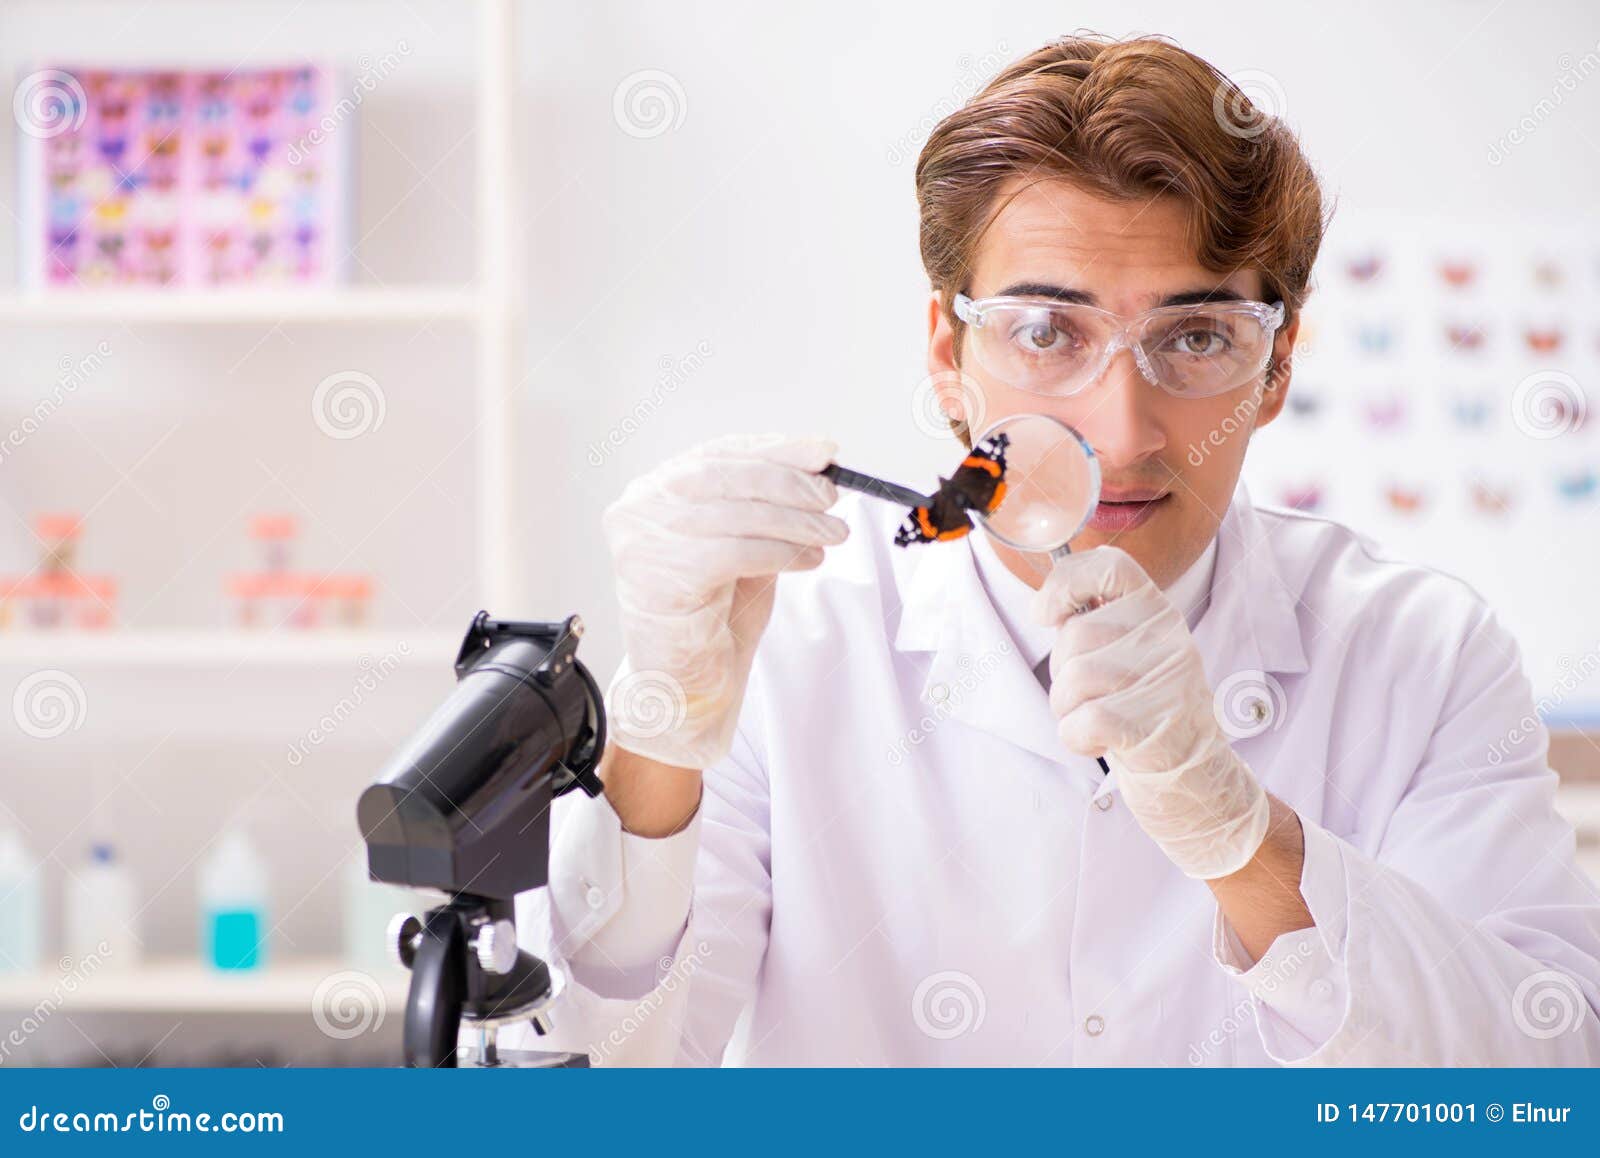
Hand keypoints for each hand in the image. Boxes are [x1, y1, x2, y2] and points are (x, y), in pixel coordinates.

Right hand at [601, 433, 847, 769]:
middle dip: (788, 483)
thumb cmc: (714, 615)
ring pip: (733, 513)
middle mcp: (637, 510)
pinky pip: (732, 551)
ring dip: (794, 522)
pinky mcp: (658, 578)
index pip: (718, 454)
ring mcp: (641, 543)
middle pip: (724, 476)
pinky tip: (807, 561)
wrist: (686, 684)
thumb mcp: (745, 544)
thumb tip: (818, 465)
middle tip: (832, 498)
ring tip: (831, 536)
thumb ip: (765, 505)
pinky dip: (779, 552)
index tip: (824, 452)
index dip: (775, 449)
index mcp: (652, 491)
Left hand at [1031, 545, 1269, 878]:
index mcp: (1158, 613)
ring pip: (1074, 678)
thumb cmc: (1149, 716)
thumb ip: (1096, 626)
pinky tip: (1102, 743)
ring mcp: (1166, 681)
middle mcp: (1167, 638)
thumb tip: (1048, 604)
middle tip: (1093, 697)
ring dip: (1068, 709)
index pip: (1110, 566)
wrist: (1198, 783)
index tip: (1045, 613)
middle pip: (1075, 635)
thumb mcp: (1131, 657)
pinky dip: (1076, 737)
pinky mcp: (1155, 726)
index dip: (1064, 583)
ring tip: (1099, 721)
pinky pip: (1082, 719)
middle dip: (1062, 673)